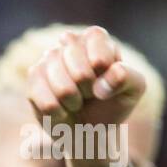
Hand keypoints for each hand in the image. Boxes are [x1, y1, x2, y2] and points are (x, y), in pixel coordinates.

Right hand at [27, 26, 145, 131]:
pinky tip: (62, 111)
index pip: (94, 37)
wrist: (87, 129)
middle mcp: (68, 44)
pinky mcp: (33, 80)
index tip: (106, 78)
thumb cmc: (111, 104)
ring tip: (77, 103)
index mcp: (95, 38)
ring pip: (61, 86)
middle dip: (88, 88)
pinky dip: (59, 112)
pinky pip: (45, 100)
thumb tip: (102, 81)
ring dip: (73, 102)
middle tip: (91, 94)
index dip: (101, 63)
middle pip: (78, 66)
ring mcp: (47, 60)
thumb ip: (127, 77)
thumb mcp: (133, 89)